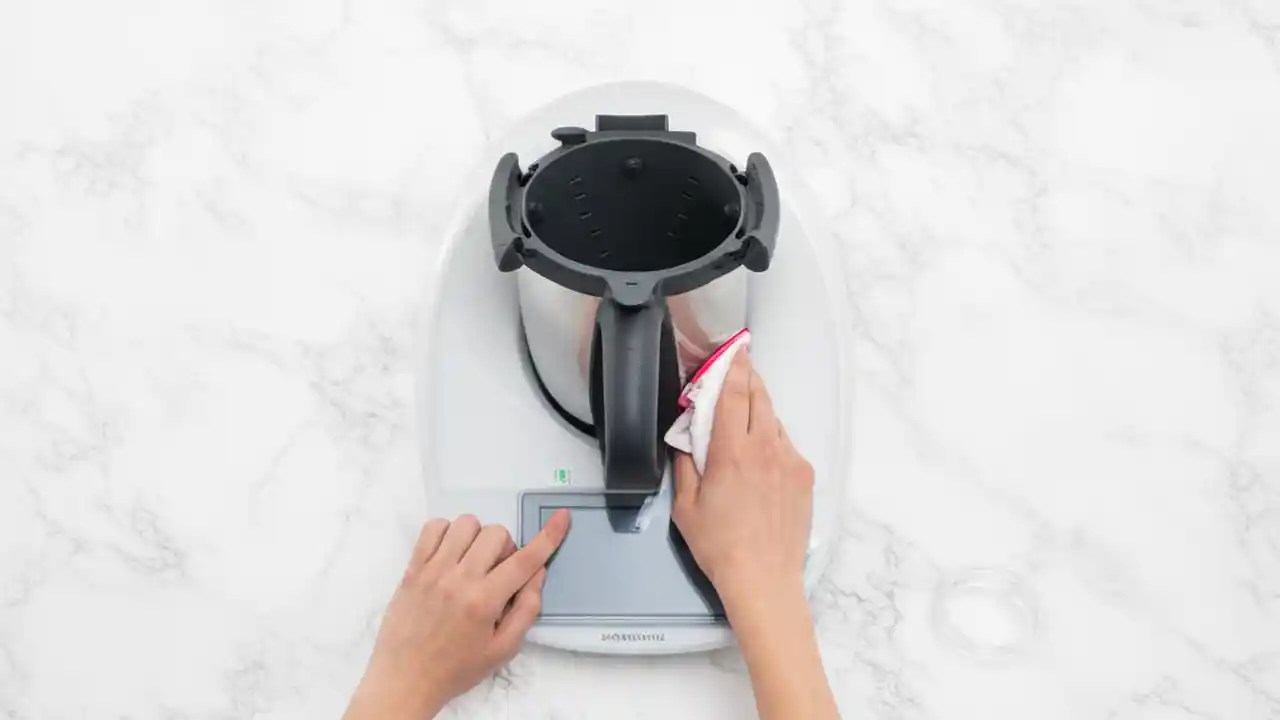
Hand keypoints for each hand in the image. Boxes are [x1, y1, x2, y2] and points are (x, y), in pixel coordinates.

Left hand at [344, 511, 569, 719]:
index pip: (525, 560)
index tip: (562, 518)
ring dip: (477, 538)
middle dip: (506, 548)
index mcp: (484, 602)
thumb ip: (526, 610)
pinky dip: (447, 532)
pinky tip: (450, 554)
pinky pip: (433, 528)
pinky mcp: (413, 568)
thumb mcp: (503, 650)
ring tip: (472, 562)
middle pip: (497, 534)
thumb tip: (538, 573)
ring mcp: (433, 570)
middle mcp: (459, 580)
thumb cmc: (456, 668)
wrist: (405, 679)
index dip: (548, 536)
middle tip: (497, 573)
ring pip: (466, 524)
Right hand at [672, 350, 813, 602]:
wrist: (764, 579)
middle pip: (759, 396)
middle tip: (736, 370)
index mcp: (732, 452)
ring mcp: (790, 461)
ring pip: (773, 420)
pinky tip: (759, 457)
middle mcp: (766, 449)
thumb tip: (685, 437)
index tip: (733, 349)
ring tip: (742, 420)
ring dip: (758, 411)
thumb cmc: (720, 546)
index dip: (732, 366)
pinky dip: (771, 439)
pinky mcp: (805, 476)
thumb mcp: (685, 505)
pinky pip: (785, 444)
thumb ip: (684, 462)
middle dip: (747, 379)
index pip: (733, 393)